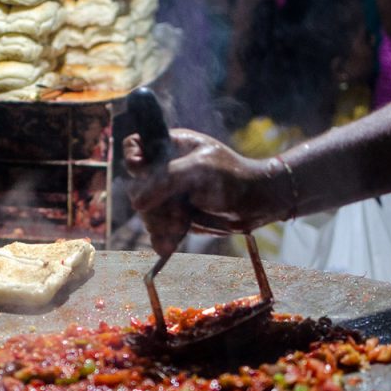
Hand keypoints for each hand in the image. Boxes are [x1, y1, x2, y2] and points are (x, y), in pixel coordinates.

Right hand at [123, 129, 290, 256]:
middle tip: (177, 212)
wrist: (256, 204)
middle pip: (137, 186)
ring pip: (146, 211)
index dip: (133, 159)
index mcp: (170, 146)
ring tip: (182, 227)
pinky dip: (162, 238)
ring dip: (160, 223)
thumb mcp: (199, 170)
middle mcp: (165, 169)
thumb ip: (165, 182)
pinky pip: (156, 229)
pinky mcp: (174, 217)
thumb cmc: (233, 177)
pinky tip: (170, 244)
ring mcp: (168, 195)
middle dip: (154, 204)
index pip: (135, 146)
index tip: (141, 172)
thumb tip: (137, 204)